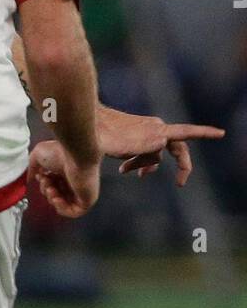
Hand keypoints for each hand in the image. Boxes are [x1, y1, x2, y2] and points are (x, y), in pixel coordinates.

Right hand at [28, 141, 99, 217]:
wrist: (76, 154)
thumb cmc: (60, 153)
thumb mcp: (37, 155)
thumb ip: (32, 168)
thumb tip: (30, 178)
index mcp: (66, 172)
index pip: (53, 184)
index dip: (43, 183)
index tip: (40, 176)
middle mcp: (74, 182)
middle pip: (56, 195)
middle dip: (46, 190)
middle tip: (46, 181)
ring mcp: (82, 192)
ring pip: (63, 204)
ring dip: (52, 199)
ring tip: (52, 189)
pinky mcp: (88, 200)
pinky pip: (73, 212)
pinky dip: (62, 208)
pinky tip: (57, 198)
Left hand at [96, 106, 223, 186]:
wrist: (86, 125)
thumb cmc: (106, 136)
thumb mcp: (128, 147)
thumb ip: (148, 146)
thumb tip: (163, 143)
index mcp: (157, 130)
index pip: (186, 132)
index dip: (205, 133)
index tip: (220, 133)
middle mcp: (155, 128)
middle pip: (172, 149)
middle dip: (173, 165)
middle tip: (178, 182)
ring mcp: (145, 129)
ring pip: (154, 151)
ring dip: (146, 165)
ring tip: (129, 174)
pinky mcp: (134, 132)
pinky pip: (144, 148)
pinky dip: (138, 160)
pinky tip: (126, 170)